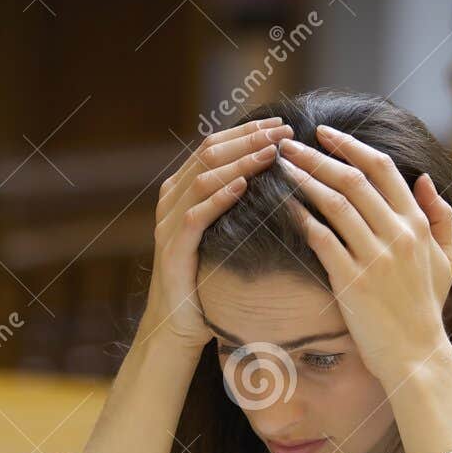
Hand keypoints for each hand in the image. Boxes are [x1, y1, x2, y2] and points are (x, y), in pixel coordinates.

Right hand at [142, 118, 294, 351]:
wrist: (176, 327)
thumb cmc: (207, 282)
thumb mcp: (221, 235)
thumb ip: (234, 206)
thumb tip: (274, 179)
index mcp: (181, 191)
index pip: (213, 146)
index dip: (247, 131)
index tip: (282, 125)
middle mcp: (171, 201)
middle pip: (209, 154)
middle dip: (248, 138)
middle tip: (283, 131)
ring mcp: (168, 225)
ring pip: (202, 179)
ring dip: (240, 162)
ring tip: (271, 152)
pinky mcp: (173, 251)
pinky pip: (195, 217)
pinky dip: (219, 198)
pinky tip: (243, 186)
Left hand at [276, 126, 451, 383]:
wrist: (416, 356)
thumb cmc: (427, 309)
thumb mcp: (447, 260)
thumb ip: (440, 217)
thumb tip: (425, 180)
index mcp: (417, 224)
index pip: (382, 168)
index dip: (351, 145)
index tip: (326, 134)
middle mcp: (397, 234)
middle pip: (353, 179)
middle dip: (318, 156)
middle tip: (290, 143)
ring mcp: (374, 257)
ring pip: (335, 202)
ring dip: (305, 178)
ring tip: (282, 166)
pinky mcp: (352, 281)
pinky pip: (321, 239)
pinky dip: (302, 217)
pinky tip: (284, 205)